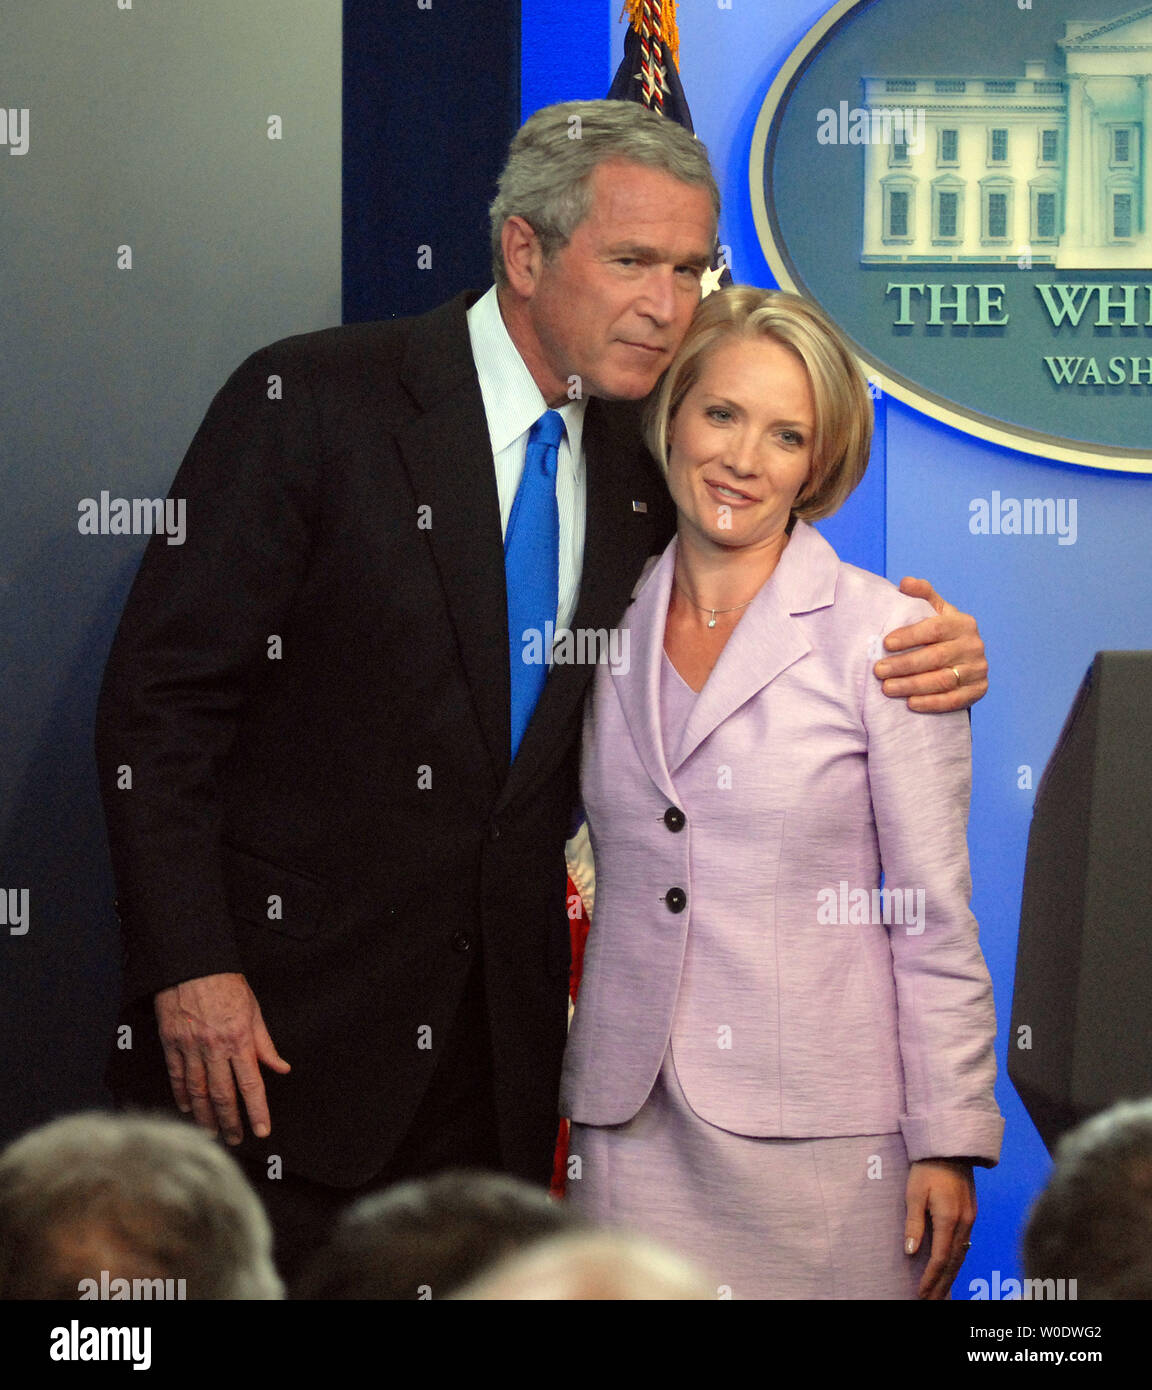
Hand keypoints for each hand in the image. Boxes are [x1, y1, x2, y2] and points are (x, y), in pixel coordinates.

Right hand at [154, 972, 289, 1144]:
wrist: (191, 964)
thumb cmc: (225, 984)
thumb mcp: (254, 1010)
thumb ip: (265, 1043)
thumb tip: (281, 1067)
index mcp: (240, 1040)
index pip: (252, 1084)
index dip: (257, 1111)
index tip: (262, 1130)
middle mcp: (215, 1048)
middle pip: (223, 1095)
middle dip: (230, 1121)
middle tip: (235, 1139)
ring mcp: (190, 1048)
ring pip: (198, 1091)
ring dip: (205, 1116)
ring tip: (212, 1133)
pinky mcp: (171, 1043)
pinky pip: (177, 1076)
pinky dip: (181, 1096)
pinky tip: (187, 1109)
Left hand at [874, 578, 988, 712]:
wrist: (965, 658)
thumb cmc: (942, 632)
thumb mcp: (935, 610)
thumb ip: (922, 594)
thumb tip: (905, 583)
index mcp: (962, 623)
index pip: (934, 628)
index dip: (910, 636)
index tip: (885, 643)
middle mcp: (974, 645)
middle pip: (936, 657)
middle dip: (904, 665)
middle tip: (878, 671)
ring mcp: (978, 669)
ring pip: (943, 680)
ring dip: (912, 686)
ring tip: (887, 688)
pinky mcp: (979, 690)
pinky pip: (954, 700)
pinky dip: (932, 703)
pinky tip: (910, 703)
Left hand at [904, 1159, 975, 1298]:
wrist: (950, 1147)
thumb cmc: (927, 1168)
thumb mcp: (914, 1193)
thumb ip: (913, 1224)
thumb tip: (910, 1252)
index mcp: (949, 1218)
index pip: (940, 1258)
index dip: (931, 1278)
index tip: (921, 1293)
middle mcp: (964, 1223)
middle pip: (954, 1262)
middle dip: (943, 1285)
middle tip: (932, 1301)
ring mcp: (970, 1219)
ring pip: (962, 1255)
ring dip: (951, 1276)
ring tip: (941, 1293)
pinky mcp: (971, 1214)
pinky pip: (965, 1245)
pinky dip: (957, 1261)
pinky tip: (951, 1269)